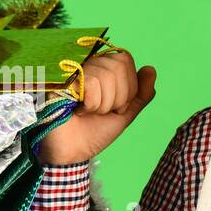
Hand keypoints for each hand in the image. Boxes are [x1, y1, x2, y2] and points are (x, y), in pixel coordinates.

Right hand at [37, 50, 156, 163]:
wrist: (74, 151)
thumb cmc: (95, 132)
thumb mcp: (125, 113)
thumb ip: (141, 94)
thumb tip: (151, 69)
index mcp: (101, 67)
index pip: (125, 59)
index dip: (127, 88)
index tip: (115, 106)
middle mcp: (85, 63)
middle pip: (118, 66)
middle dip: (117, 98)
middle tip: (101, 111)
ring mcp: (71, 70)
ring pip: (106, 75)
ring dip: (103, 104)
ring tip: (89, 111)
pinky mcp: (59, 80)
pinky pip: (91, 83)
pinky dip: (91, 104)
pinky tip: (79, 110)